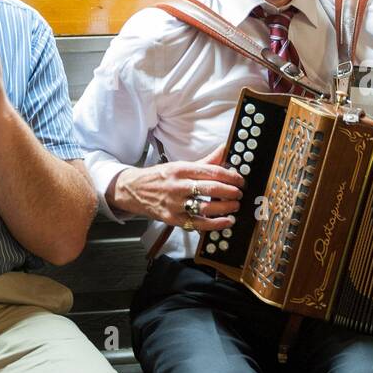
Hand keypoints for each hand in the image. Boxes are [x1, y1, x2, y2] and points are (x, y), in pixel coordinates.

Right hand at [111, 145, 243, 230]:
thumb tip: (226, 148)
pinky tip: (226, 221)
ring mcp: (174, 204)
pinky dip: (214, 224)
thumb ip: (206, 161)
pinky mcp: (172, 219)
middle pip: (211, 189)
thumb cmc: (160, 177)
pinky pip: (197, 223)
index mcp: (182, 169)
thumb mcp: (181, 165)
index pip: (212, 172)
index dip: (230, 176)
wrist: (132, 190)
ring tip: (235, 206)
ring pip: (205, 207)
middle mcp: (178, 186)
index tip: (240, 180)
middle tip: (240, 193)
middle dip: (230, 192)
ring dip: (225, 208)